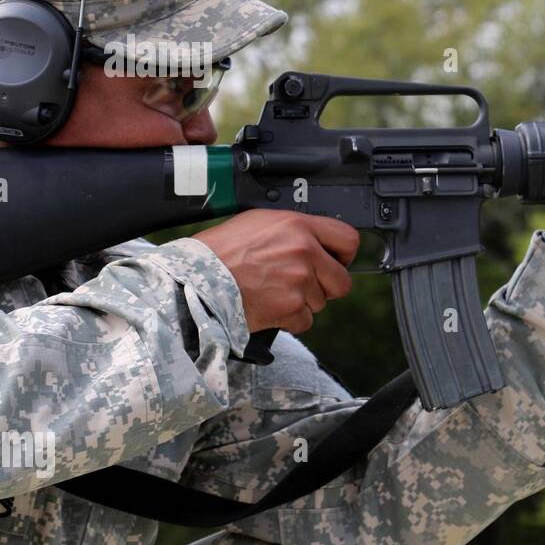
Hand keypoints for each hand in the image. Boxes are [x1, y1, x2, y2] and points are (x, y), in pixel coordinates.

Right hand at [194, 210, 359, 333]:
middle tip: (304, 285)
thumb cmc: (220, 252)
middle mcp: (304, 251)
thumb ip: (294, 230)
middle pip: (342, 280)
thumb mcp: (259, 223)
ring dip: (302, 302)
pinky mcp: (290, 307)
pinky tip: (269, 306)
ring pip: (321, 302)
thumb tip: (317, 242)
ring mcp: (299, 281)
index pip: (348, 239)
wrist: (195, 280)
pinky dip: (290, 319)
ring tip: (272, 292)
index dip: (344, 255)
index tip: (337, 262)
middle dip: (327, 286)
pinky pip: (305, 320)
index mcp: (298, 226)